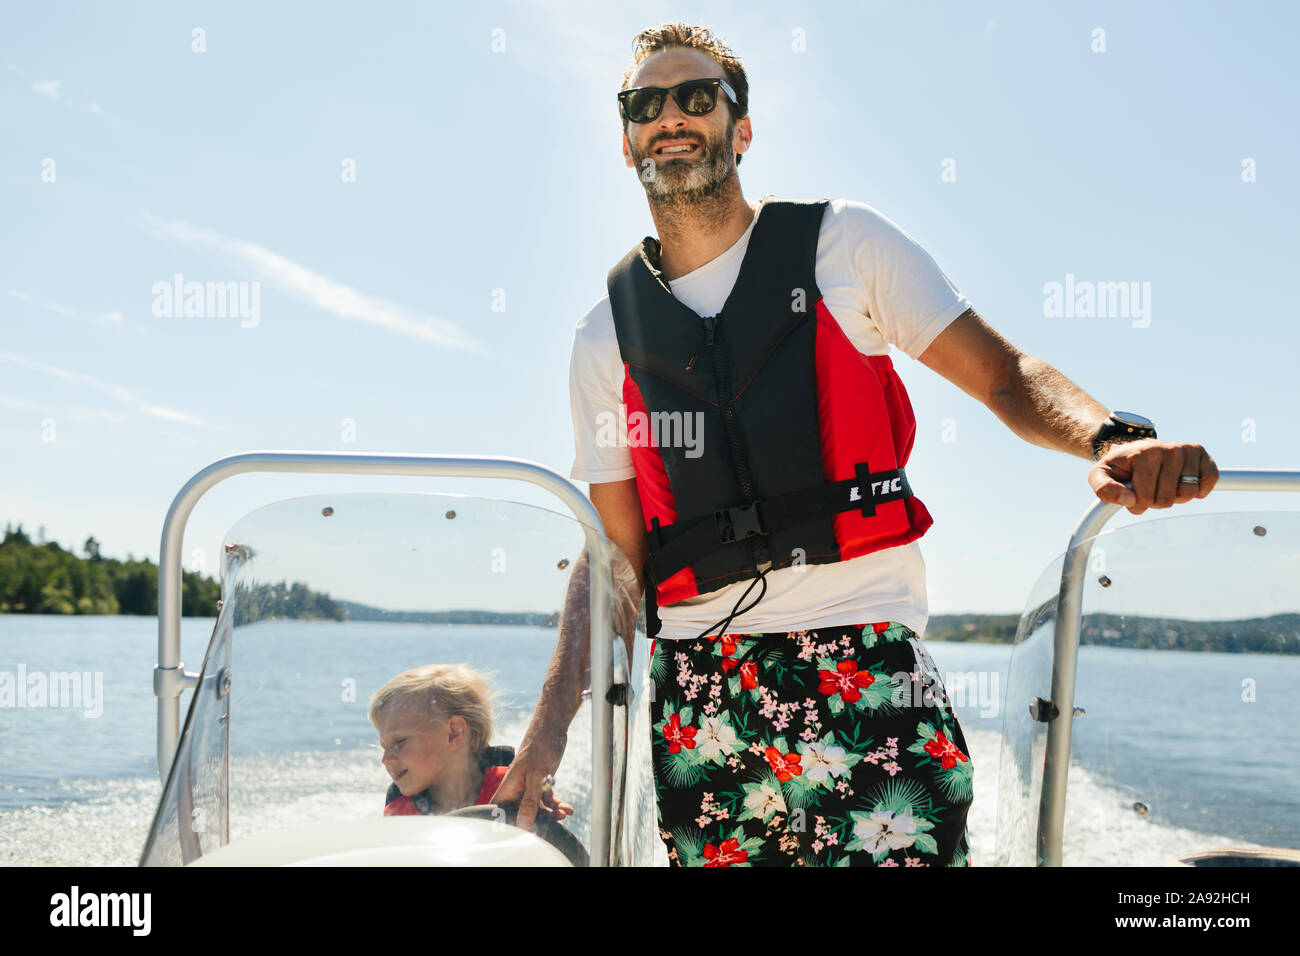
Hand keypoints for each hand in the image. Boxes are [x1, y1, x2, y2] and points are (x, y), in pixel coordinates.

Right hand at [490, 724, 568, 831]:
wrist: (551, 731)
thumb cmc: (539, 748)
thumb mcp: (536, 776)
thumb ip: (530, 801)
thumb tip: (523, 824)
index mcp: (508, 788)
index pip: (501, 812)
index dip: (508, 824)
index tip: (522, 833)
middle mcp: (516, 790)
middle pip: (522, 814)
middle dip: (539, 820)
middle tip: (555, 820)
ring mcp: (528, 788)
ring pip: (538, 809)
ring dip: (551, 813)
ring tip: (563, 813)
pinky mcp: (540, 786)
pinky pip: (547, 801)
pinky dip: (557, 805)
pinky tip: (568, 808)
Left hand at [1088, 438, 1218, 514]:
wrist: (1135, 449)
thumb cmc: (1120, 466)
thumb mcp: (1100, 475)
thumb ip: (1105, 489)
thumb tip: (1128, 500)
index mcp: (1144, 454)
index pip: (1146, 498)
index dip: (1137, 503)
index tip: (1131, 493)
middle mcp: (1169, 449)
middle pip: (1167, 500)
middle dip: (1155, 501)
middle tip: (1148, 487)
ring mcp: (1187, 451)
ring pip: (1189, 494)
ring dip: (1175, 497)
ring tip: (1163, 484)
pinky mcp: (1203, 456)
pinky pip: (1209, 482)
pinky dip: (1198, 490)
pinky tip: (1182, 483)